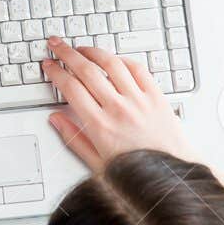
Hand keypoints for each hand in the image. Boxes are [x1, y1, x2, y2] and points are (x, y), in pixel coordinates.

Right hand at [42, 38, 195, 170]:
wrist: (174, 179)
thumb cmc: (138, 174)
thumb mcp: (97, 163)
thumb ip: (74, 139)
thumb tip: (56, 119)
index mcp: (100, 126)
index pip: (70, 87)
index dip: (55, 72)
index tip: (49, 65)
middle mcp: (119, 109)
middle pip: (86, 70)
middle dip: (66, 53)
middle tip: (57, 45)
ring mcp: (139, 101)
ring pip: (111, 63)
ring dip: (92, 51)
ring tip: (82, 48)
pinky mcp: (157, 98)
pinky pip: (137, 69)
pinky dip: (122, 60)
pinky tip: (113, 59)